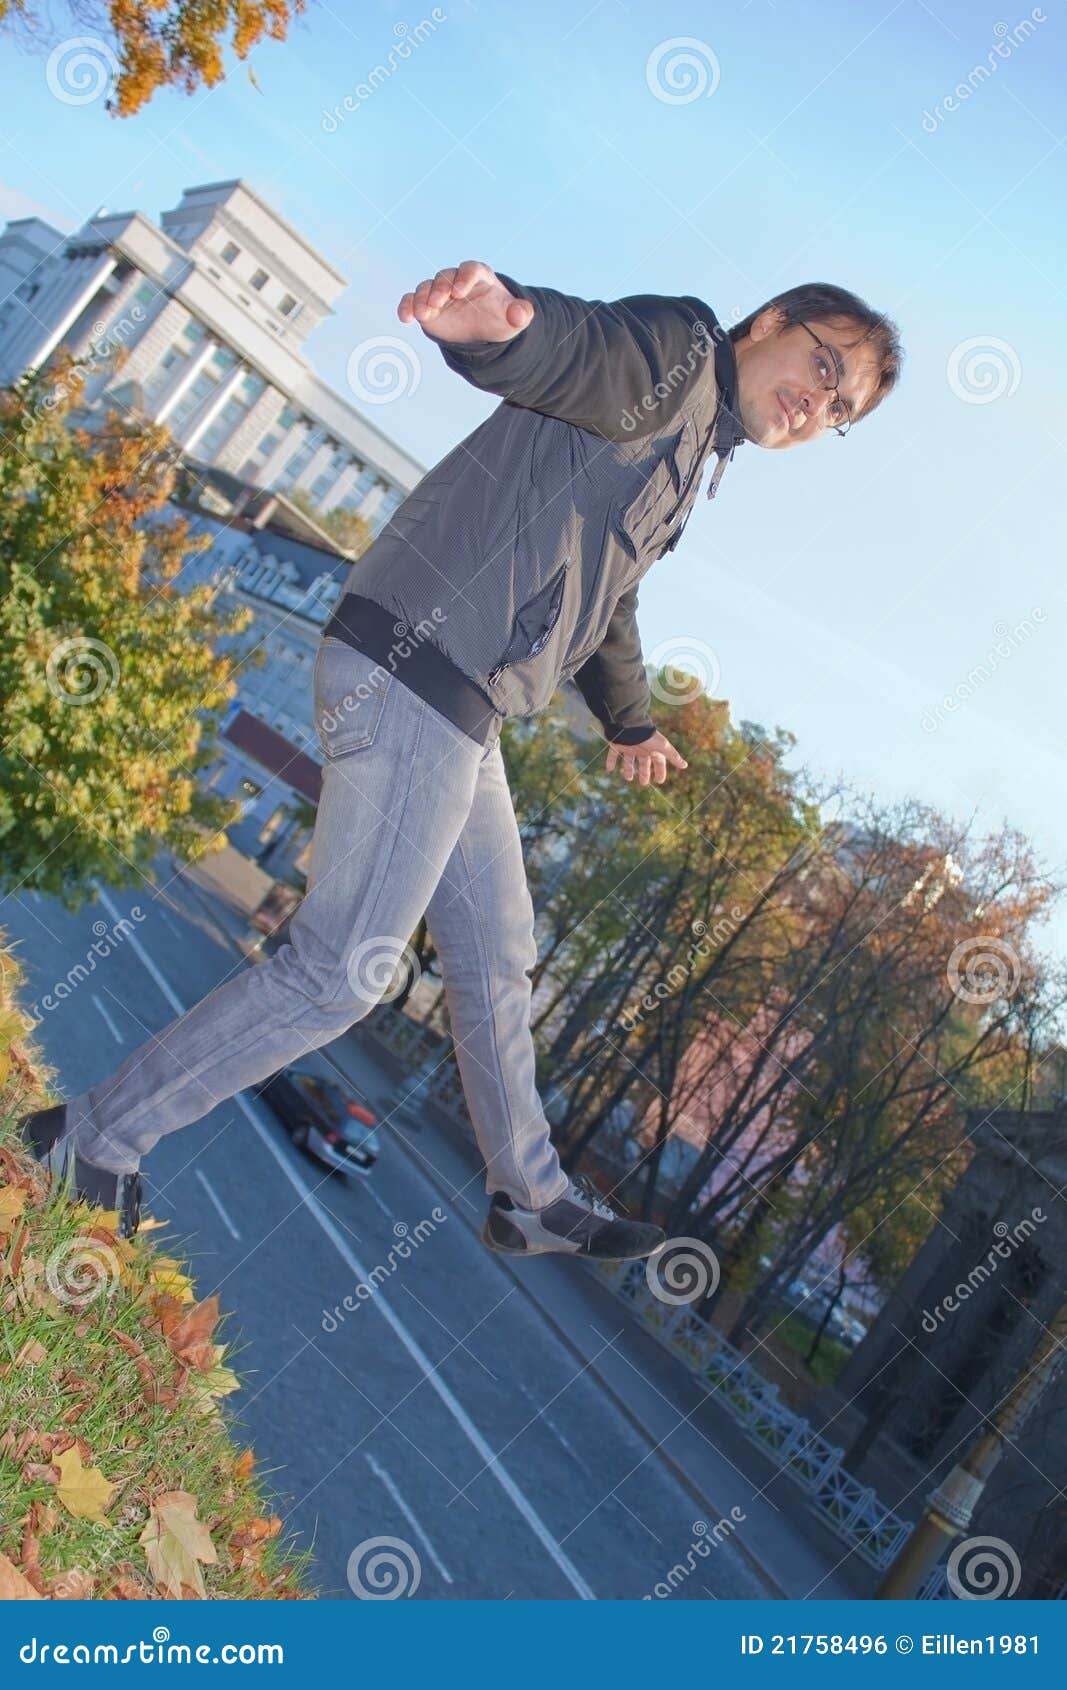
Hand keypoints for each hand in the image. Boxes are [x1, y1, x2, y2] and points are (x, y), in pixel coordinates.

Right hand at [397, 262, 534, 344]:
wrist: (482, 331)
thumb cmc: (499, 318)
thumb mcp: (514, 319)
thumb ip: (520, 314)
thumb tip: (522, 314)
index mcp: (478, 276)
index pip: (471, 269)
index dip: (465, 278)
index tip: (460, 292)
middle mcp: (455, 280)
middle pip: (445, 277)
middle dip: (440, 288)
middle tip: (438, 303)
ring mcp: (439, 292)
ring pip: (426, 288)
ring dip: (422, 299)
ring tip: (424, 314)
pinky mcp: (425, 305)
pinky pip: (412, 300)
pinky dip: (407, 306)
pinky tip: (406, 318)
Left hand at [605, 731, 687, 786]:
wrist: (629, 725)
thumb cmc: (648, 737)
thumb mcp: (662, 747)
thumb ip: (673, 756)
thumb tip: (685, 766)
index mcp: (652, 749)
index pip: (659, 763)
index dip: (660, 772)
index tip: (659, 781)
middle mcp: (641, 748)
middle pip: (644, 763)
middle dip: (644, 773)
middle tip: (643, 783)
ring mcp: (629, 746)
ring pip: (629, 760)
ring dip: (628, 769)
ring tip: (628, 778)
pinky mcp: (617, 744)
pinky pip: (613, 754)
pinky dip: (611, 761)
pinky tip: (610, 769)